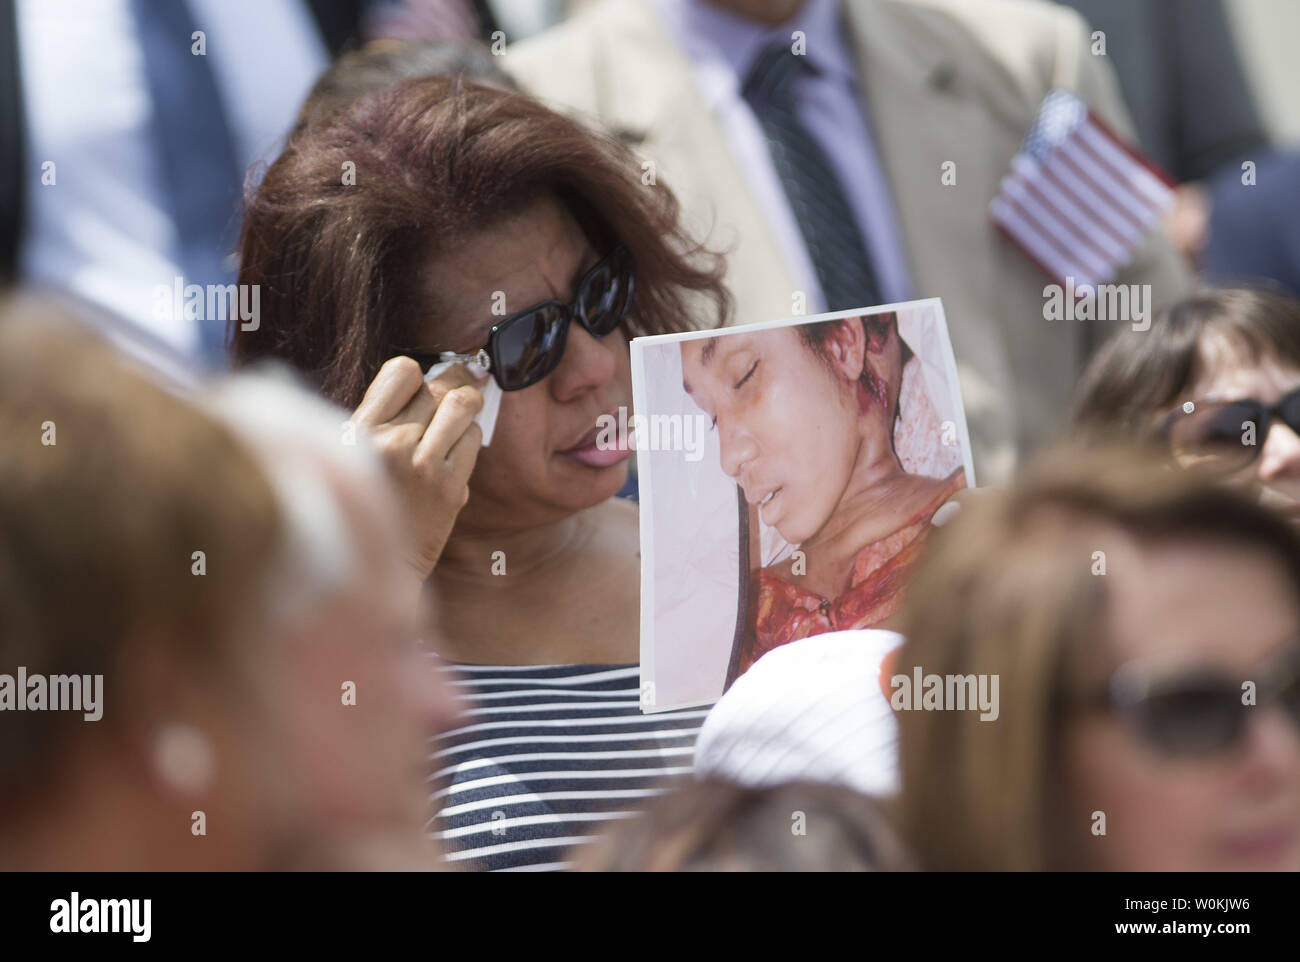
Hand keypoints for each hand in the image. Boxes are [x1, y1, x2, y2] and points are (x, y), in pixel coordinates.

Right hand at [351, 356, 484, 580]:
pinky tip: (456, 450)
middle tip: (457, 392)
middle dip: (451, 386)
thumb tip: (425, 379)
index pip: (402, 371)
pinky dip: (469, 438)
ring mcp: (422, 465)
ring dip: (466, 408)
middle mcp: (390, 444)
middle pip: (438, 387)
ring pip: (463, 406)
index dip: (417, 377)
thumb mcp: (354, 454)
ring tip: (461, 416)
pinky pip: (473, 439)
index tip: (421, 387)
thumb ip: (381, 417)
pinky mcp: (449, 487)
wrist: (377, 564)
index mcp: (358, 431)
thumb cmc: (367, 502)